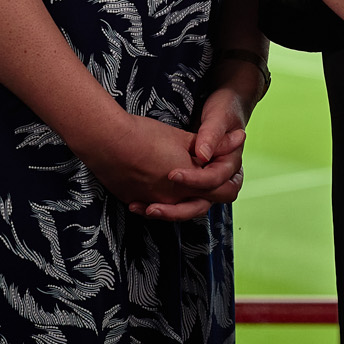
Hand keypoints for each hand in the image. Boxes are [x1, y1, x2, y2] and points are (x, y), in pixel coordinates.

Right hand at [72, 108, 240, 219]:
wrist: (108, 141)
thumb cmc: (146, 136)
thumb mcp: (183, 138)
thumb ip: (208, 147)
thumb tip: (235, 141)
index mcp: (192, 182)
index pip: (223, 191)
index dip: (226, 178)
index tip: (220, 163)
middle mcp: (174, 199)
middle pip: (201, 204)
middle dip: (206, 190)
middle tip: (203, 173)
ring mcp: (153, 203)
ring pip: (176, 207)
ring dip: (181, 196)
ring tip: (178, 177)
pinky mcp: (134, 201)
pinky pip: (152, 204)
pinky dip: (158, 197)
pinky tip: (156, 181)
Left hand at [146, 80, 250, 219]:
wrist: (224, 106)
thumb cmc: (224, 109)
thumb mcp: (219, 118)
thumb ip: (212, 136)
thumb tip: (203, 155)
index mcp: (230, 165)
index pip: (213, 182)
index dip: (194, 181)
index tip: (173, 174)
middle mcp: (217, 180)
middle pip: (200, 205)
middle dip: (177, 209)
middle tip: (153, 206)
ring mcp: (202, 185)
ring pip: (186, 209)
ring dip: (165, 212)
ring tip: (140, 207)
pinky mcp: (187, 185)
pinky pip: (174, 204)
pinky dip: (157, 206)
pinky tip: (136, 203)